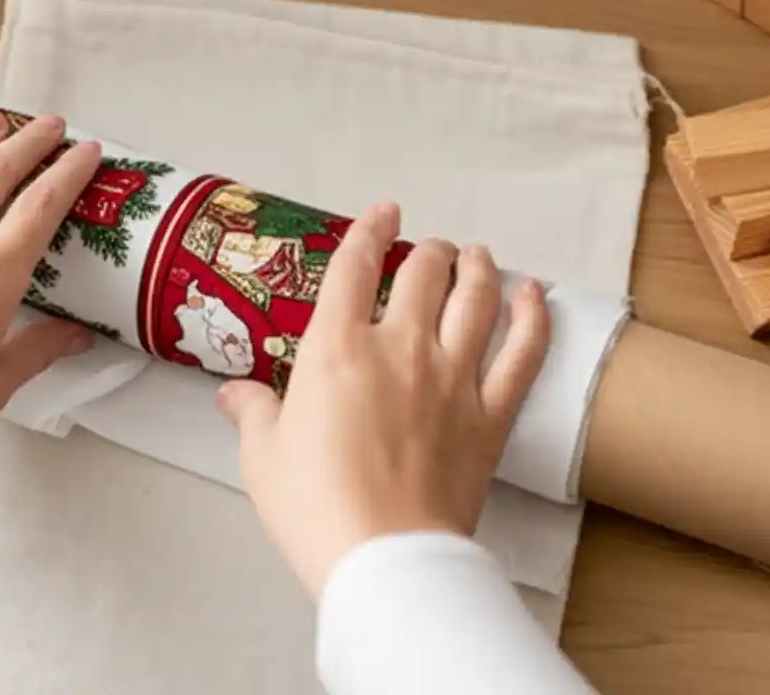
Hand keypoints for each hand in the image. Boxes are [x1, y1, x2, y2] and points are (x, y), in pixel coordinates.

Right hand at [217, 202, 549, 595]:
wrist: (384, 556)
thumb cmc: (314, 508)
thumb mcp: (263, 459)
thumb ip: (254, 414)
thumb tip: (234, 396)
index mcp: (336, 349)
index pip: (353, 267)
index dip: (369, 231)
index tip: (382, 213)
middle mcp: (399, 347)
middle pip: (424, 274)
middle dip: (428, 252)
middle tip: (431, 251)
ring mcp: (452, 378)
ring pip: (476, 299)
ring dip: (479, 268)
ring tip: (478, 255)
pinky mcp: (490, 415)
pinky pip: (523, 354)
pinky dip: (533, 319)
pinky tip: (535, 296)